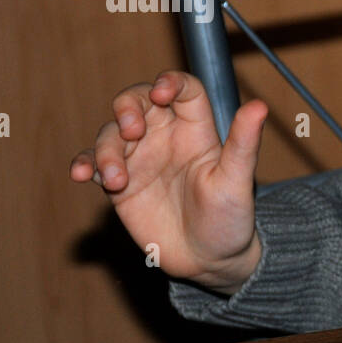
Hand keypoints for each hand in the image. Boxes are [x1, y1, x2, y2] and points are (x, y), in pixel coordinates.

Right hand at [69, 71, 266, 294]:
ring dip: (107, 149)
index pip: (183, 90)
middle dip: (128, 105)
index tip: (162, 92)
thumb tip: (260, 106)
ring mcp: (139, 158)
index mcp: (196, 130)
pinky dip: (84, 163)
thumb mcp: (236, 181)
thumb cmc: (229, 219)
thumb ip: (243, 144)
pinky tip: (81, 174)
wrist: (208, 260)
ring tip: (117, 180)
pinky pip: (93, 163)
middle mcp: (165, 137)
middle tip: (132, 130)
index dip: (171, 82)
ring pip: (111, 133)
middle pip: (139, 100)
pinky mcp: (118, 182)